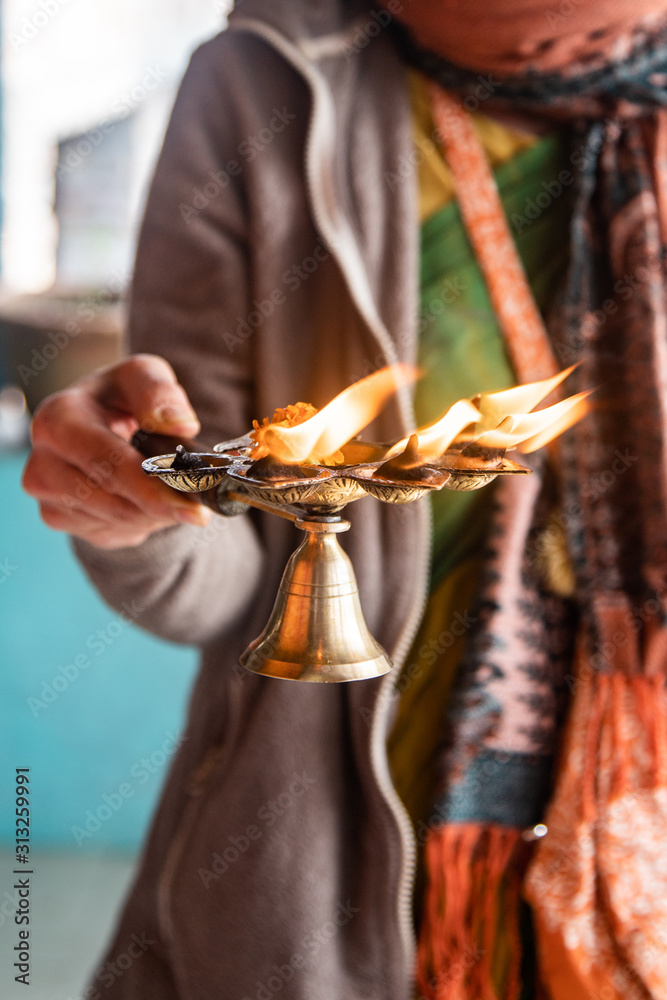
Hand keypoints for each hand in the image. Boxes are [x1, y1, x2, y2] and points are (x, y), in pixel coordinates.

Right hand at [22, 354, 211, 549]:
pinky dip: (137, 521)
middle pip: (113, 501)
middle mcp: (42, 459)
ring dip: (152, 514)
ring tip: (169, 490)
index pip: (108, 463)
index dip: (152, 487)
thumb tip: (178, 423)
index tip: (192, 503)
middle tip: (199, 508)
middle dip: (161, 506)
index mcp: (58, 419)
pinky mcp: (57, 517)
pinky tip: (143, 499)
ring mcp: (47, 494)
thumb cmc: (121, 397)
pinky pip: (109, 531)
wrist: (99, 422)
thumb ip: (159, 392)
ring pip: (116, 520)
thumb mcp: (142, 376)